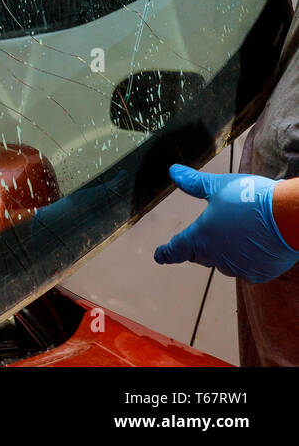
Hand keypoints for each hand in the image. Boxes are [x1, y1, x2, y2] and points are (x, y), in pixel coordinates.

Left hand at [154, 165, 298, 282]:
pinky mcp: (259, 273)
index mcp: (200, 238)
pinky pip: (247, 266)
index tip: (159, 256)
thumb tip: (174, 172)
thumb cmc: (251, 200)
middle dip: (199, 246)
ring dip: (226, 251)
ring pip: (225, 261)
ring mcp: (238, 268)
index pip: (176, 249)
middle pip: (200, 255)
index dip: (166, 252)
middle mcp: (216, 258)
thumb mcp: (218, 186)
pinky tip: (255, 242)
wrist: (290, 218)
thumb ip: (194, 183)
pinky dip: (247, 257)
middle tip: (204, 235)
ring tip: (238, 231)